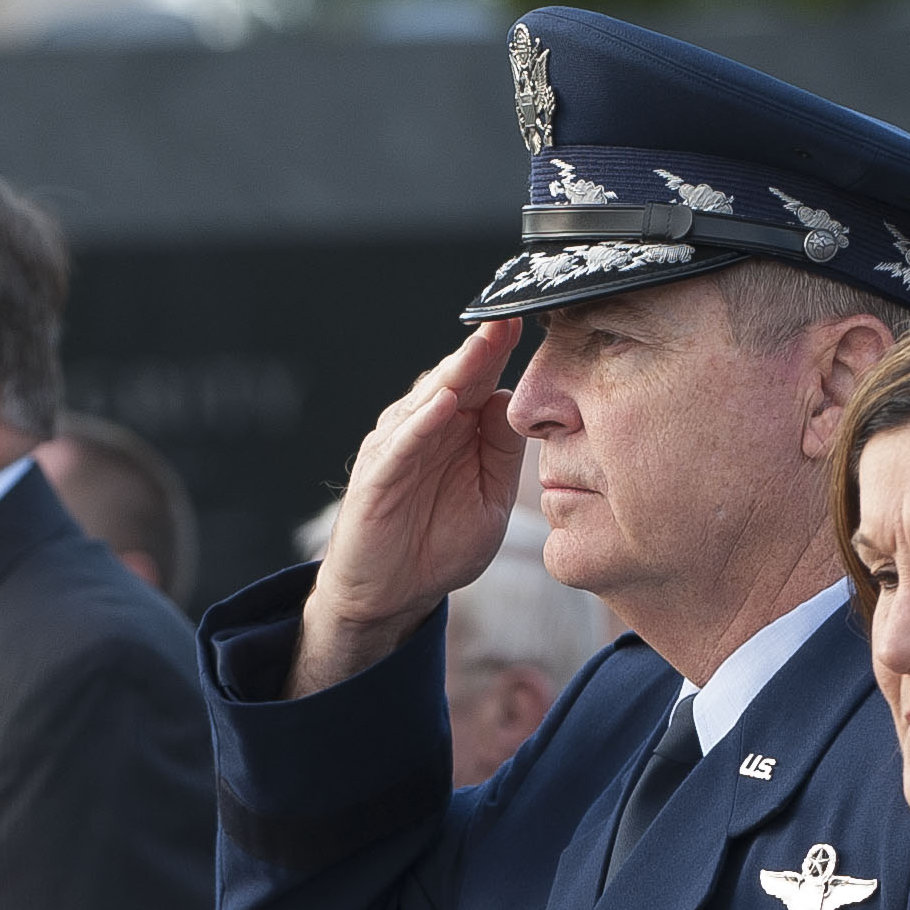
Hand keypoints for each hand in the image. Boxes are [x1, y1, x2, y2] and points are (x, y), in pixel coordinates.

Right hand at [293, 318, 528, 696]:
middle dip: (483, 346)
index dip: (503, 349)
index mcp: (457, 428)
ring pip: (428, 401)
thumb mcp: (491, 499)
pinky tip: (443, 404)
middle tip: (510, 315)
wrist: (391, 594)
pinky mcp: (377, 477)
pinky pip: (401, 445)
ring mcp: (397, 448)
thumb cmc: (438, 545)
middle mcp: (424, 428)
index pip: (483, 378)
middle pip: (457, 377)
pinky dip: (421, 424)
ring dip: (455, 372)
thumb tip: (518, 402)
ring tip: (483, 346)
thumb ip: (503, 452)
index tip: (532, 318)